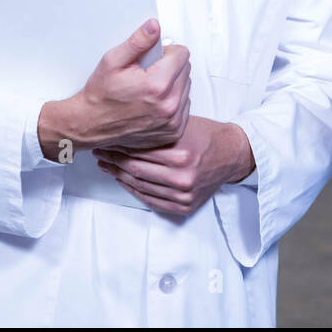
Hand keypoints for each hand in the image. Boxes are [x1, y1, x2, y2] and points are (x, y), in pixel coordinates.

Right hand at [38, 19, 190, 158]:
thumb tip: (154, 27)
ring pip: (186, 88)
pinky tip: (154, 103)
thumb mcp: (113, 61)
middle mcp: (168, 105)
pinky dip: (173, 102)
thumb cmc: (100, 96)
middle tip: (147, 73)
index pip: (182, 54)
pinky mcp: (173, 132)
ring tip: (149, 90)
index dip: (167, 52)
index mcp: (157, 85)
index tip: (154, 57)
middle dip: (170, 67)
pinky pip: (184, 107)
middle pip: (186, 70)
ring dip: (172, 85)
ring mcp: (172, 121)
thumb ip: (138, 41)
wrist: (90, 124)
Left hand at [92, 116, 253, 216]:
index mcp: (182, 154)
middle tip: (100, 152)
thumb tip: (123, 130)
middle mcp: (182, 177)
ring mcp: (183, 194)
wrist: (231, 154)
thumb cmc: (206, 135)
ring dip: (119, 176)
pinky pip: (151, 200)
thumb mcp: (182, 125)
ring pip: (140, 186)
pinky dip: (134, 190)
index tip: (105, 141)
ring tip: (107, 165)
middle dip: (113, 160)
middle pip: (135, 170)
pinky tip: (123, 180)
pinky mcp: (184, 206)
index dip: (117, 147)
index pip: (138, 152)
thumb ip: (156, 131)